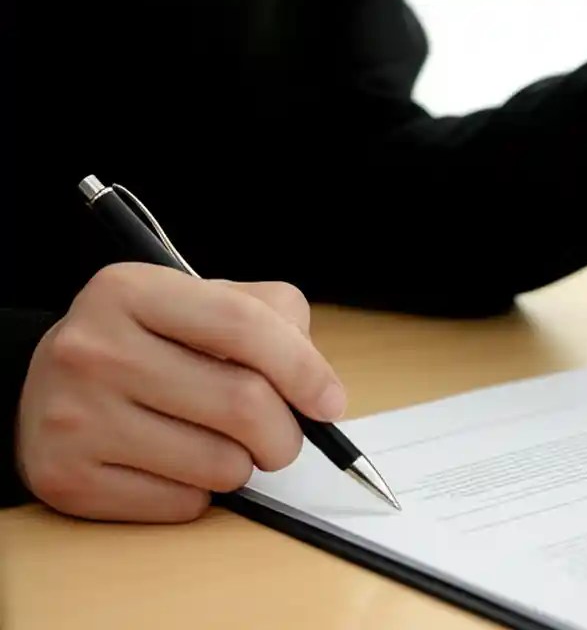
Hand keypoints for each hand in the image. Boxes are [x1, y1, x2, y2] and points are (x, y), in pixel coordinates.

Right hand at [15, 263, 345, 522]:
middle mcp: (92, 348)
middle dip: (285, 433)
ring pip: (220, 465)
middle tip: (281, 437)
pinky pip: (182, 505)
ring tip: (218, 444)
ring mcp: (74, 417)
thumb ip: (272, 322)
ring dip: (243, 465)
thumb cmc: (147, 344)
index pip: (243, 325)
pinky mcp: (67, 479)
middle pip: (243, 403)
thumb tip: (319, 389)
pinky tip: (176, 465)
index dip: (304, 369)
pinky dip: (200, 494)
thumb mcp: (201, 304)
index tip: (329, 401)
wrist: (48, 386)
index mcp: (130, 291)